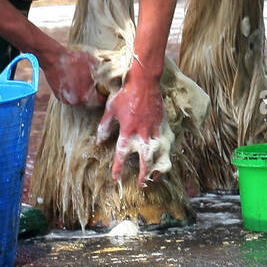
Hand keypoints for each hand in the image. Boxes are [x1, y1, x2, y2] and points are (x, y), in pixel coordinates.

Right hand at [42, 45, 100, 107]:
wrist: (54, 58)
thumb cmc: (74, 59)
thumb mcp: (93, 63)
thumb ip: (101, 74)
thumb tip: (108, 77)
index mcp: (87, 95)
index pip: (101, 101)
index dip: (104, 94)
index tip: (104, 90)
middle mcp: (77, 101)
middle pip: (90, 102)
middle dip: (93, 94)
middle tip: (93, 85)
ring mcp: (67, 100)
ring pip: (80, 100)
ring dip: (82, 93)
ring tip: (81, 82)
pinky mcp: (60, 98)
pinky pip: (70, 98)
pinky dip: (73, 92)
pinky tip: (72, 82)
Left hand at [97, 66, 166, 184]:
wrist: (144, 82)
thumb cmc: (125, 94)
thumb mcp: (111, 109)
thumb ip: (104, 127)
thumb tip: (99, 142)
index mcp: (127, 131)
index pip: (121, 155)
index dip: (118, 168)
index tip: (115, 177)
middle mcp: (142, 134)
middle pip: (145, 161)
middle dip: (143, 176)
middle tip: (140, 184)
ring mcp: (155, 130)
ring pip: (159, 155)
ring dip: (157, 169)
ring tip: (155, 178)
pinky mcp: (164, 126)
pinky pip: (167, 144)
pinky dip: (166, 155)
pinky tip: (164, 161)